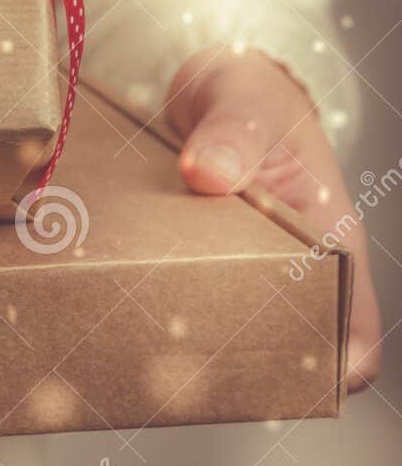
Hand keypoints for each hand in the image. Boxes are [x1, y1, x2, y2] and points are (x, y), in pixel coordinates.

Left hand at [168, 47, 380, 392]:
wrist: (202, 87)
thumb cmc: (248, 94)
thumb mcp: (246, 99)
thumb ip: (234, 131)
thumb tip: (210, 174)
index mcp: (327, 236)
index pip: (354, 322)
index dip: (339, 362)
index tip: (300, 378)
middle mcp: (286, 265)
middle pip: (282, 339)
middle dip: (247, 360)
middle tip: (193, 363)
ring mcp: (235, 268)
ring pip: (223, 326)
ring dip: (190, 335)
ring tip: (143, 342)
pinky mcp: (188, 262)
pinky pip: (172, 296)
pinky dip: (149, 305)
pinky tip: (111, 308)